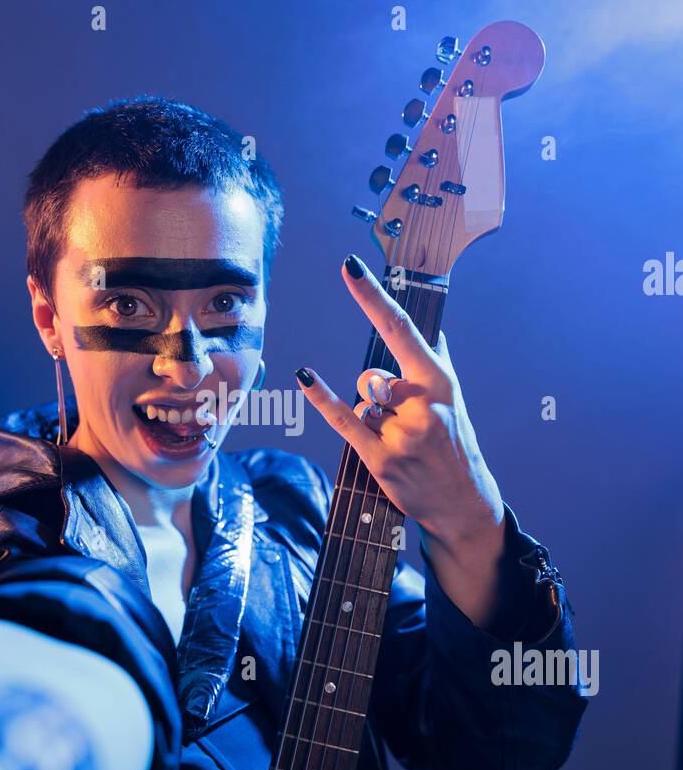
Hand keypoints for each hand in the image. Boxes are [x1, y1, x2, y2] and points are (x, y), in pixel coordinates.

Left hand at [296, 255, 508, 627]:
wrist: (464, 503)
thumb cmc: (456, 442)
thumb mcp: (454, 397)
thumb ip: (433, 358)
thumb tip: (420, 321)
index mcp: (439, 381)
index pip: (400, 329)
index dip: (371, 297)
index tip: (350, 267)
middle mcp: (422, 405)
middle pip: (372, 375)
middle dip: (378, 393)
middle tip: (404, 419)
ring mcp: (402, 434)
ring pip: (362, 403)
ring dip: (373, 419)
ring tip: (402, 442)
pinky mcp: (381, 460)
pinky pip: (342, 420)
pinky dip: (322, 398)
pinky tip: (306, 375)